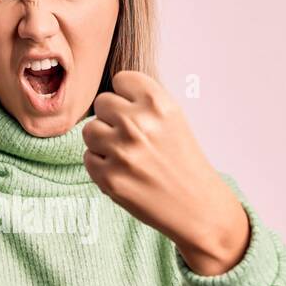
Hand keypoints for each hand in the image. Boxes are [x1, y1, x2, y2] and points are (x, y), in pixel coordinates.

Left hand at [81, 70, 249, 275]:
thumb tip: (109, 95)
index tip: (136, 111)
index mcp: (158, 104)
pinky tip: (124, 173)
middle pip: (102, 103)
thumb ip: (143, 102)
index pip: (121, 80)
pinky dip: (101, 166)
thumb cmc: (182, 161)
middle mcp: (139, 124)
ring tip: (126, 155)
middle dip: (113, 118)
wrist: (196, 205)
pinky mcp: (109, 178)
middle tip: (131, 138)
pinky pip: (88, 158)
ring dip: (103, 141)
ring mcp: (122, 151)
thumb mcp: (174, 119)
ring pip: (90, 130)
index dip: (126, 96)